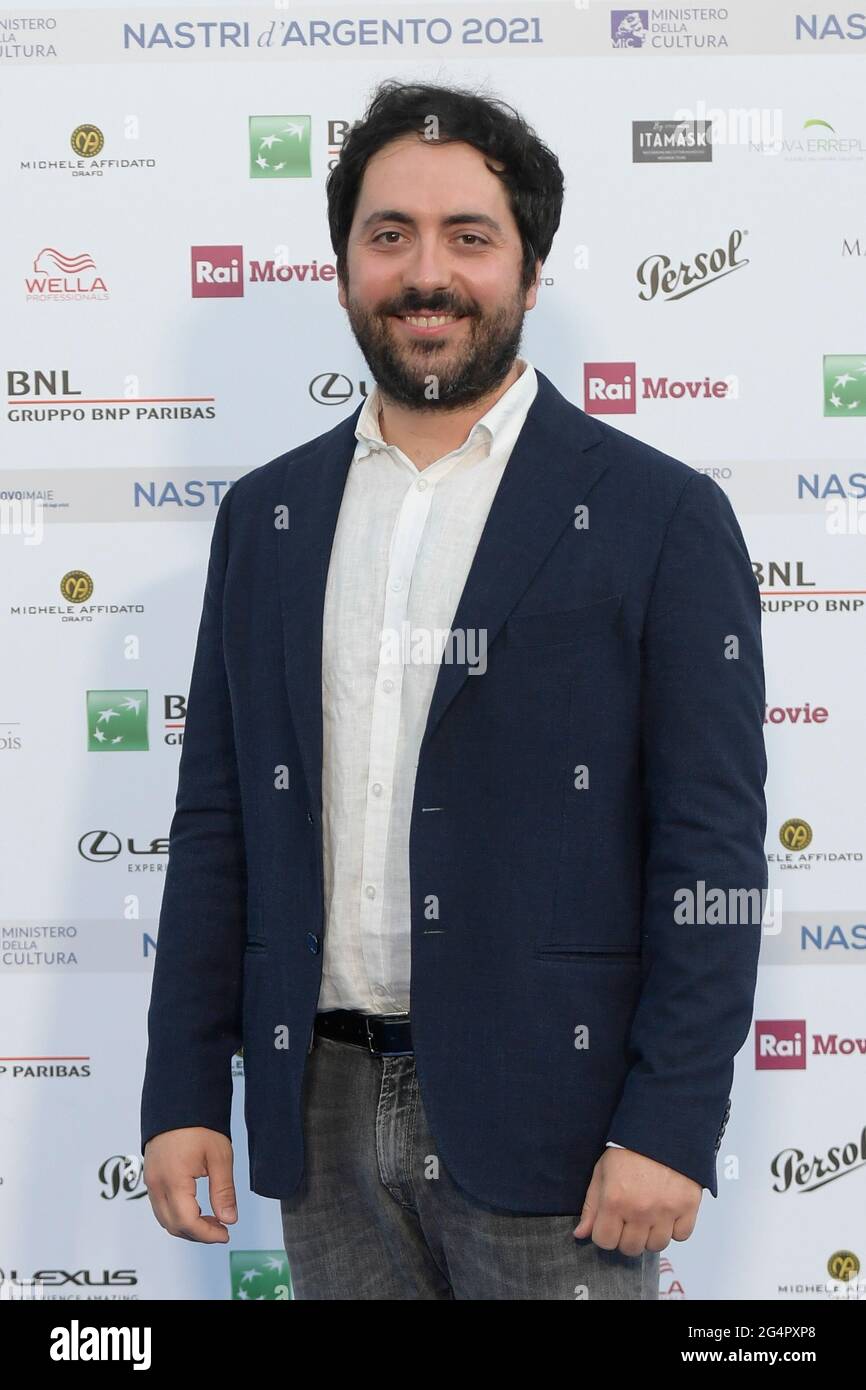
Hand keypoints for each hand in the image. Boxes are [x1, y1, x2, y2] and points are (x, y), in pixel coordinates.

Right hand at [143, 1127, 237, 1241]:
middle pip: (173, 1225)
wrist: (178, 1102)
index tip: (226, 1234)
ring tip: (212, 1220)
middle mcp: (156, 1184)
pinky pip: (160, 1207)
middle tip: (222, 1229)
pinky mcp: (150, 1177)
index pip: (187, 1222)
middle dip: (198, 1234)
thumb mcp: (219, 1156)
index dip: (207, 1234)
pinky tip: (196, 1209)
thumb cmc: (199, 1125)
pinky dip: (177, 1215)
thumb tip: (229, 1219)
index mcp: (174, 1180)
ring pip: (165, 1219)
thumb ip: (223, 1191)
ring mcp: (150, 1181)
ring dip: (187, 1226)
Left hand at [573, 1146, 701, 1254]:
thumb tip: (581, 1234)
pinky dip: (675, 1228)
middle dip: (627, 1236)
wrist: (662, 1129)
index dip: (606, 1233)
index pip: (605, 1242)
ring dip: (651, 1234)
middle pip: (631, 1248)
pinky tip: (668, 1211)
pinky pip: (681, 1236)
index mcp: (615, 1200)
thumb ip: (591, 1206)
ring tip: (650, 1214)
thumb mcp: (602, 1172)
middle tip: (631, 1218)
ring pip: (656, 1246)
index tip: (611, 1223)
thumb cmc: (629, 1150)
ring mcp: (666, 1210)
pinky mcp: (688, 1206)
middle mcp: (640, 1210)